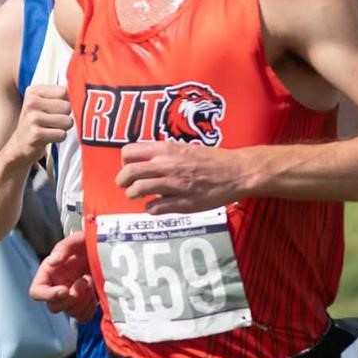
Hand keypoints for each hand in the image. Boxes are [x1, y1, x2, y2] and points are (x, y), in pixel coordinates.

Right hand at [4, 84, 72, 164]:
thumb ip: (59, 96)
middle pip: (68, 106)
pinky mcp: (36, 134)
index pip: (64, 91)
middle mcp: (32, 102)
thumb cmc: (36, 123)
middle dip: (65, 116)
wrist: (19, 146)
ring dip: (63, 128)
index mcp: (34, 91)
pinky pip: (62, 134)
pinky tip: (48, 137)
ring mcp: (33, 118)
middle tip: (52, 122)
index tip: (54, 109)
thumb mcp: (42, 103)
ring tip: (50, 129)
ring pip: (68, 121)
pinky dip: (59, 138)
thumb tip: (81, 91)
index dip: (65, 102)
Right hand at [29, 233, 97, 320]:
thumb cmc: (86, 243)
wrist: (104, 250)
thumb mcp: (76, 239)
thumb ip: (63, 248)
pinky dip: (90, 308)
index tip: (65, 290)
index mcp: (48, 273)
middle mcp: (56, 288)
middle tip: (84, 280)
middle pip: (54, 307)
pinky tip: (95, 293)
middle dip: (72, 298)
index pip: (37, 292)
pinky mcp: (84, 304)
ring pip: (71, 312)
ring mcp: (71, 298)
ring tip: (91, 282)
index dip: (48, 295)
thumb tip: (52, 261)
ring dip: (83, 301)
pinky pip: (83, 316)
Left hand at [117, 140, 247, 214]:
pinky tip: (156, 206)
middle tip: (125, 186)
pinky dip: (150, 209)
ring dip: (133, 195)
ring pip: (138, 190)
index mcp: (166, 150)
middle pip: (128, 173)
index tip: (129, 168)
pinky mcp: (182, 203)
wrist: (235, 172)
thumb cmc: (211, 160)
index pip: (128, 152)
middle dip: (122, 181)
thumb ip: (163, 154)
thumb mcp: (183, 148)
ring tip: (138, 196)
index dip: (125, 162)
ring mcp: (173, 185)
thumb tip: (145, 162)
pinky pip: (155, 208)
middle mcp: (166, 166)